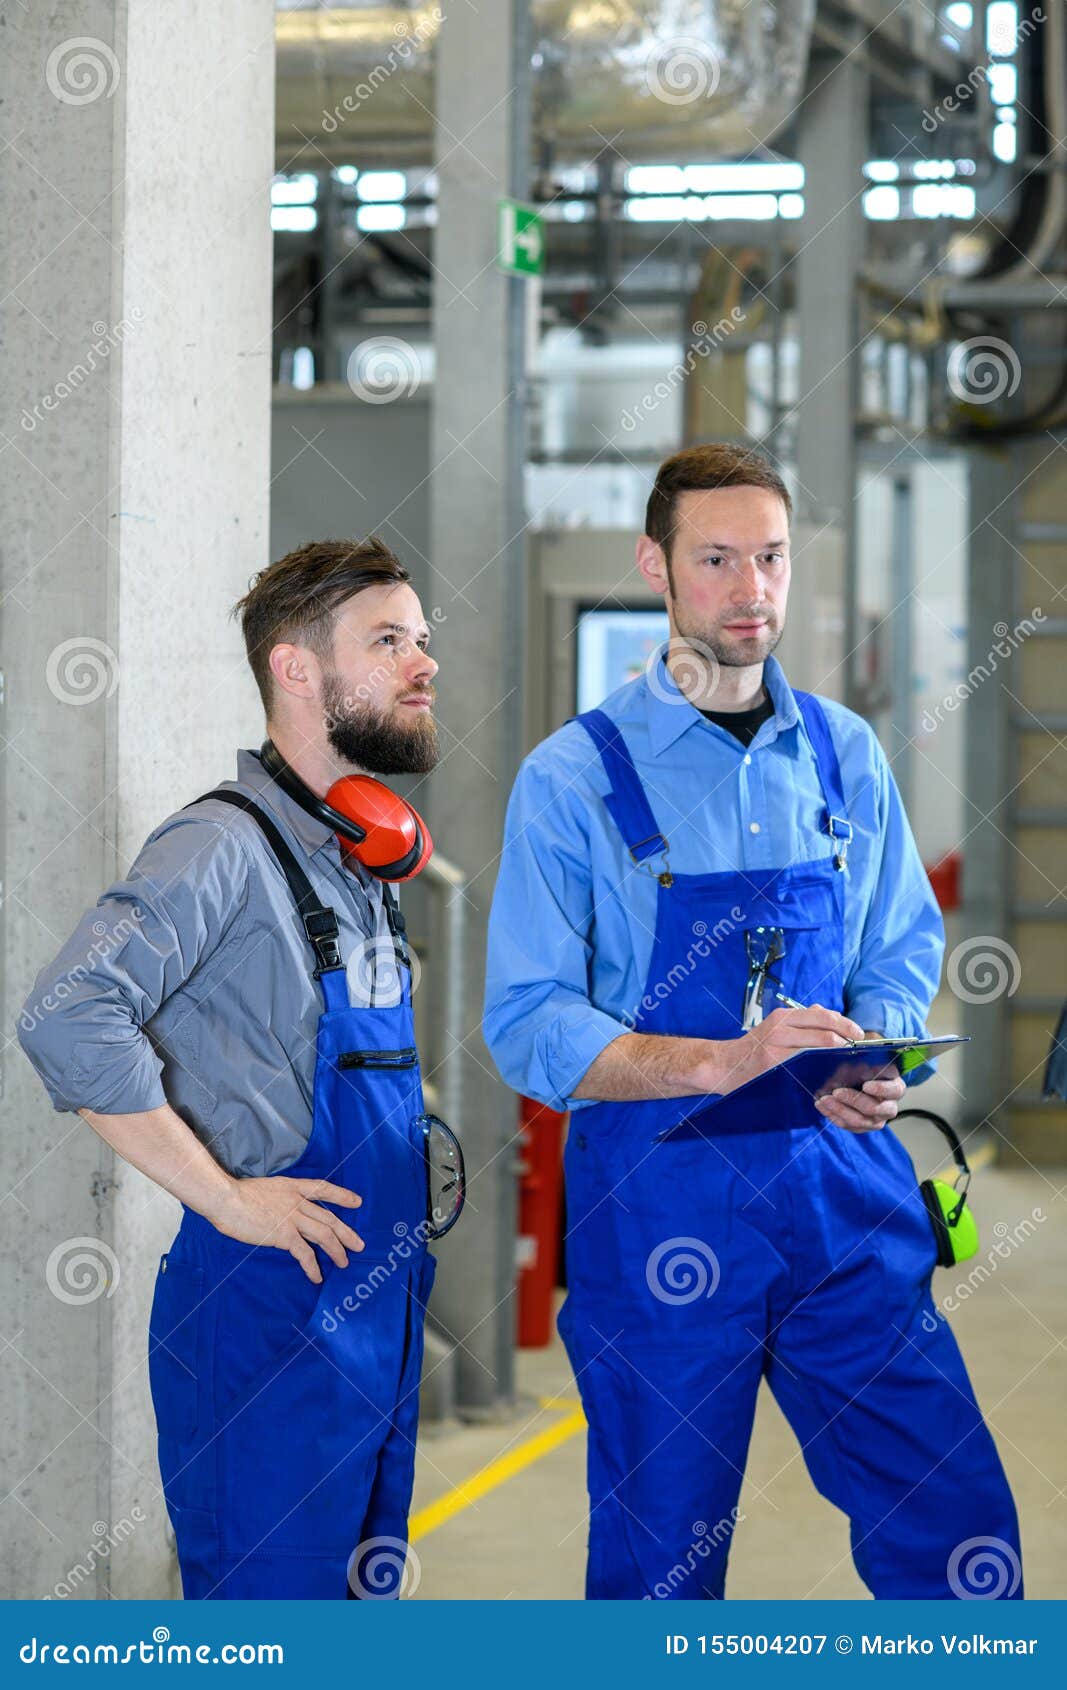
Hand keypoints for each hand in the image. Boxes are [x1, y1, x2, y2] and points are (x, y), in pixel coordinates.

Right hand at [208, 1176, 364, 1283]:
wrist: (227, 1199)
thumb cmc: (238, 1194)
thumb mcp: (266, 1188)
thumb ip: (279, 1198)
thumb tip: (282, 1210)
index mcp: (292, 1186)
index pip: (323, 1188)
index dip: (342, 1195)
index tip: (357, 1202)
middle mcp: (297, 1201)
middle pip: (329, 1218)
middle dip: (346, 1232)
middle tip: (359, 1245)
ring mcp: (292, 1218)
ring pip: (323, 1235)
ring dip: (336, 1250)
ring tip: (344, 1262)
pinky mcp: (284, 1235)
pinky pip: (305, 1253)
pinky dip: (313, 1267)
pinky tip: (317, 1277)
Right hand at [712, 1004, 866, 1094]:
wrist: (725, 1064)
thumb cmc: (755, 1048)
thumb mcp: (775, 1027)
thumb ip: (800, 1020)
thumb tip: (826, 1012)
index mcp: (783, 1016)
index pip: (822, 1014)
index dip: (845, 1023)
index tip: (858, 1033)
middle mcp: (781, 1027)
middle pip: (825, 1028)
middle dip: (847, 1038)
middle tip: (858, 1047)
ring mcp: (777, 1046)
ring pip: (819, 1046)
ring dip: (837, 1053)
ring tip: (847, 1059)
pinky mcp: (775, 1064)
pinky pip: (806, 1063)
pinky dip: (821, 1066)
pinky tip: (828, 1072)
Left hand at [815, 1029, 905, 1132]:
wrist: (862, 1082)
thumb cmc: (868, 1067)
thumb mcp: (870, 1056)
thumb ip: (866, 1054)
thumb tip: (854, 1050)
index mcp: (895, 1088)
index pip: (894, 1090)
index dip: (881, 1089)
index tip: (866, 1084)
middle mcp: (888, 1107)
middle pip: (875, 1109)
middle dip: (854, 1100)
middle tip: (837, 1092)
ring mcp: (875, 1119)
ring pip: (859, 1120)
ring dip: (840, 1110)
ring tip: (825, 1099)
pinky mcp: (861, 1127)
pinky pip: (847, 1125)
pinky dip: (833, 1115)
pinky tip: (822, 1105)